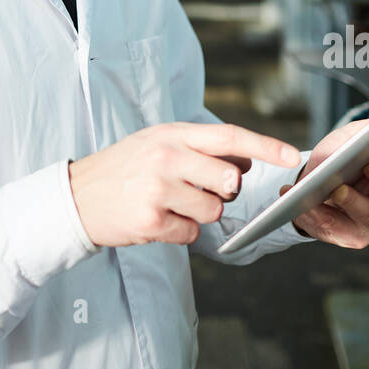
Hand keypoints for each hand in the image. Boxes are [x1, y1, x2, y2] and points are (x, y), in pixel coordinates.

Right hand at [69, 121, 301, 247]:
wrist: (76, 197)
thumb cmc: (123, 169)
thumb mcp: (157, 143)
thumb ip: (200, 148)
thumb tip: (248, 159)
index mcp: (172, 134)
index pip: (229, 137)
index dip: (265, 146)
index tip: (292, 156)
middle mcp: (167, 158)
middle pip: (229, 180)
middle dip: (224, 191)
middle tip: (197, 188)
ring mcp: (158, 190)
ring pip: (214, 211)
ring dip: (198, 214)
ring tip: (169, 204)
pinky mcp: (151, 221)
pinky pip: (192, 234)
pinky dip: (181, 232)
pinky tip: (157, 220)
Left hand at [277, 120, 368, 248]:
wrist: (316, 189)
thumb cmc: (340, 160)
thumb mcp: (349, 138)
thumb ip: (364, 132)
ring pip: (368, 214)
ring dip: (353, 201)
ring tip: (337, 189)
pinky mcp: (353, 237)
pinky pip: (335, 226)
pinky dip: (317, 213)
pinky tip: (303, 203)